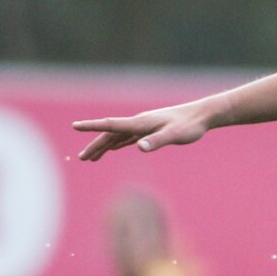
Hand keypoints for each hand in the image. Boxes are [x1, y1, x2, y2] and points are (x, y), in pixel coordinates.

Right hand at [71, 101, 213, 161]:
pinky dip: (116, 145)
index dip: (92, 126)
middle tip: (81, 158)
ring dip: (103, 147)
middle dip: (94, 145)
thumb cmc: (189, 126)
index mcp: (140, 123)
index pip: (111, 125)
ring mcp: (143, 127)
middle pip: (110, 134)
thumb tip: (139, 147)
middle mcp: (138, 124)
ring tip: (90, 159)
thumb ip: (156, 141)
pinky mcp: (149, 132)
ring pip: (117, 137)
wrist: (201, 116)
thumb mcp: (174, 135)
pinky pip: (127, 139)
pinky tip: (111, 150)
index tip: (75, 126)